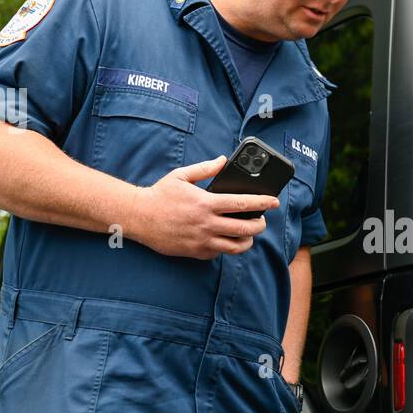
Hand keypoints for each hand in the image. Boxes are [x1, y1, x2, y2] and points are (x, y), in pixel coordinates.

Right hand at [128, 156, 280, 259]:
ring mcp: (202, 241)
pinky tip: (227, 239)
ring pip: (236, 246)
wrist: (138, 218)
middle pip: (245, 229)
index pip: (242, 204)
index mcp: (205, 203)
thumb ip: (205, 168)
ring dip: (248, 240)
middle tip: (262, 220)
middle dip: (260, 225)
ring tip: (249, 233)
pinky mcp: (196, 252)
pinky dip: (227, 247)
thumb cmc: (160, 195)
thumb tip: (223, 160)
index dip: (262, 203)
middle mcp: (206, 224)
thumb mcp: (181, 176)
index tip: (274, 201)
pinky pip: (219, 253)